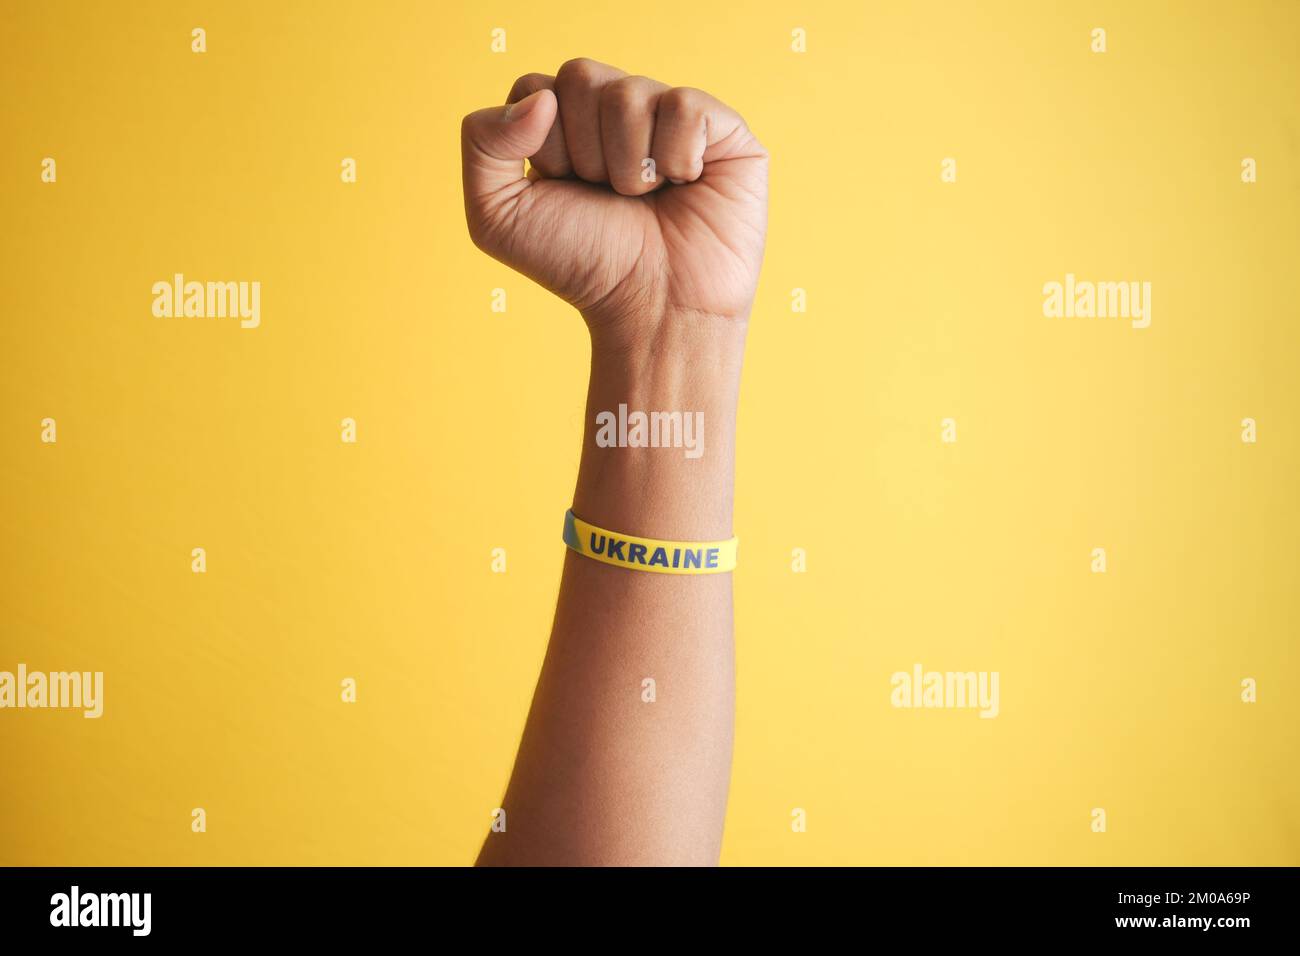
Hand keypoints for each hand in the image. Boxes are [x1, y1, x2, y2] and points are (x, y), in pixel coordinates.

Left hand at [461, 58, 767, 349]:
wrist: (652, 310)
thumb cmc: (582, 266)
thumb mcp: (497, 216)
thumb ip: (481, 142)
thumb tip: (540, 98)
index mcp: (566, 123)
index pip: (535, 87)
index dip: (544, 145)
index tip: (564, 190)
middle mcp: (618, 111)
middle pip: (581, 76)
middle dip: (584, 151)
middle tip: (608, 197)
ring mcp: (671, 115)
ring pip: (629, 92)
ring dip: (627, 163)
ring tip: (645, 199)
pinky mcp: (722, 128)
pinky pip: (684, 105)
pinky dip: (676, 158)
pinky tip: (684, 187)